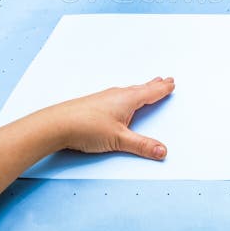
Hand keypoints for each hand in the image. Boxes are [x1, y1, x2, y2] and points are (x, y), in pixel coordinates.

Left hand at [43, 77, 174, 159]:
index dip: (163, 89)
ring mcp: (105, 98)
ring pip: (129, 91)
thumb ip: (142, 145)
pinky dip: (128, 93)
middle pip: (141, 88)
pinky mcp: (96, 103)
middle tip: (165, 79)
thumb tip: (161, 150)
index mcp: (128, 100)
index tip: (172, 83)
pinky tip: (122, 98)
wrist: (57, 124)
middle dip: (155, 85)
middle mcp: (118, 95)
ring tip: (147, 86)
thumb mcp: (119, 140)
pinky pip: (118, 95)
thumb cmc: (87, 127)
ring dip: (141, 88)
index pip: (151, 93)